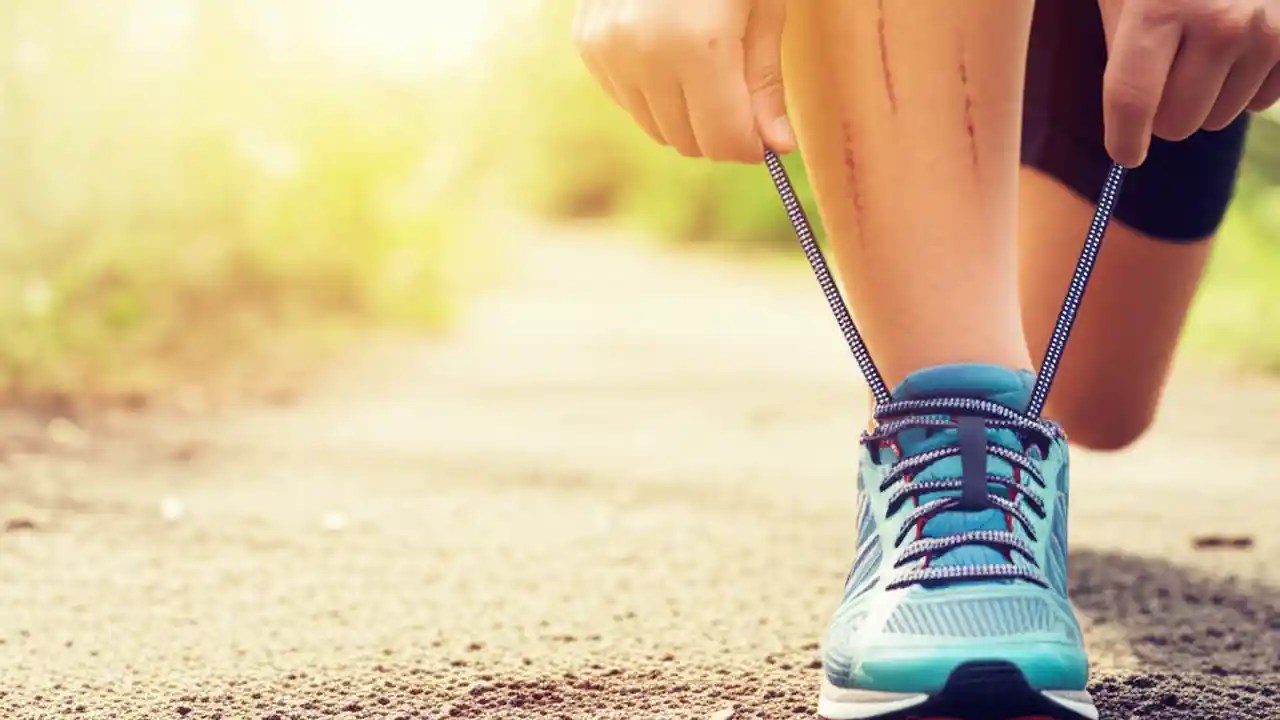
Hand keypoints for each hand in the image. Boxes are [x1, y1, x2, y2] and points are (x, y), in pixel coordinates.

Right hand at [572, 0, 795, 162]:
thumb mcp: (764, 6)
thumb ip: (765, 81)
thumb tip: (778, 148)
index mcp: (696, 44)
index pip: (724, 140)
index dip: (752, 146)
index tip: (767, 136)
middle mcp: (641, 53)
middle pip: (689, 142)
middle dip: (721, 131)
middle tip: (741, 95)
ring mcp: (606, 50)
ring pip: (656, 128)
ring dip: (687, 114)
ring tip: (706, 63)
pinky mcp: (587, 43)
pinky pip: (629, 101)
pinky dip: (655, 92)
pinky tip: (671, 50)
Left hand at [1100, 0, 1279, 166]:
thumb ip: (1123, 46)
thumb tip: (1130, 117)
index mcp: (1162, 8)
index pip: (1133, 103)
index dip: (1124, 139)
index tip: (1126, 153)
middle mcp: (1223, 22)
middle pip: (1177, 122)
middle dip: (1161, 115)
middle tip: (1160, 84)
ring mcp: (1271, 30)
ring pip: (1220, 117)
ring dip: (1205, 97)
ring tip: (1202, 49)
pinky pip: (1265, 100)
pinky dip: (1245, 86)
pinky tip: (1237, 50)